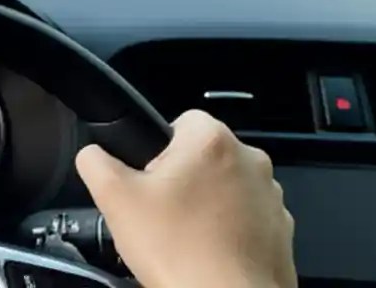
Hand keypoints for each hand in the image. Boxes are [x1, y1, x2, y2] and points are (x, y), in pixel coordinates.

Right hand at [76, 110, 295, 287]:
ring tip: (185, 240)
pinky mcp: (282, 230)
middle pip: (203, 157)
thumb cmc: (176, 249)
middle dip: (182, 181)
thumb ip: (95, 162)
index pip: (179, 122)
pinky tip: (209, 255)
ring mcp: (272, 197)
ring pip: (226, 189)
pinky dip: (229, 232)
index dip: (157, 152)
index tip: (149, 184)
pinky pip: (247, 220)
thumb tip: (93, 154)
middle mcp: (251, 160)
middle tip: (161, 216)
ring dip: (207, 206)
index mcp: (212, 140)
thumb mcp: (115, 199)